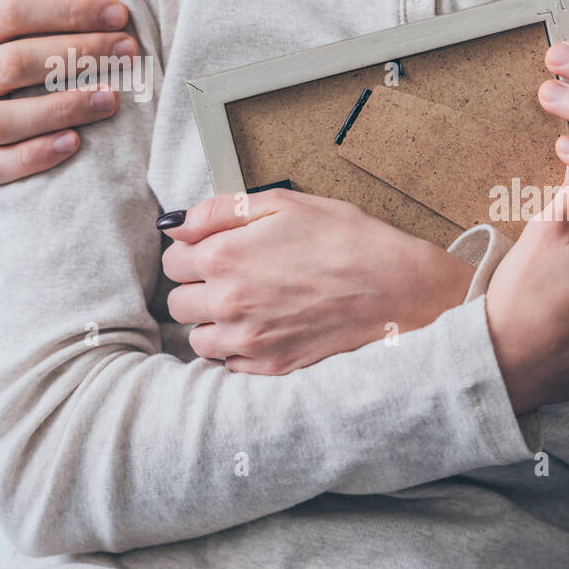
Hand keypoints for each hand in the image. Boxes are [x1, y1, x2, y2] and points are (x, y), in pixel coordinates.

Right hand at [0, 0, 135, 189]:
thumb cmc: (10, 52)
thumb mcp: (0, 5)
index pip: (9, 10)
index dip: (69, 9)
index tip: (120, 13)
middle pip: (13, 62)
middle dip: (79, 55)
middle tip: (129, 52)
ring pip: (4, 118)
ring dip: (64, 106)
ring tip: (113, 98)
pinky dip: (37, 154)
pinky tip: (76, 143)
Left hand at [160, 189, 473, 374]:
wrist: (396, 285)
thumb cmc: (348, 238)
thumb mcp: (286, 203)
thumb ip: (221, 211)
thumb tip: (177, 224)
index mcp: (225, 257)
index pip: (172, 260)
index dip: (193, 251)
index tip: (214, 250)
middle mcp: (228, 302)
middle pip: (178, 302)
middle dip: (200, 287)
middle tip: (235, 276)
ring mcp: (249, 340)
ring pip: (199, 340)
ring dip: (213, 323)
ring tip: (248, 306)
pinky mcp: (272, 365)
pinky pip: (230, 366)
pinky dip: (240, 350)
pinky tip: (266, 328)